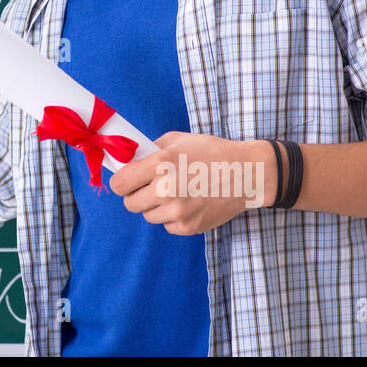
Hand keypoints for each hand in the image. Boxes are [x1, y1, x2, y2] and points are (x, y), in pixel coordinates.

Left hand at [108, 133, 273, 235]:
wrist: (246, 174)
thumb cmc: (210, 152)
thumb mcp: (176, 140)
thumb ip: (148, 151)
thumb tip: (125, 163)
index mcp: (159, 163)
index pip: (119, 184)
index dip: (121, 182)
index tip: (126, 181)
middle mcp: (166, 189)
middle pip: (130, 204)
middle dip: (136, 195)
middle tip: (150, 187)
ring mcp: (177, 211)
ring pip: (148, 216)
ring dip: (155, 206)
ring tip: (175, 193)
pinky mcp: (188, 227)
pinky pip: (167, 225)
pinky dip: (172, 217)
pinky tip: (188, 203)